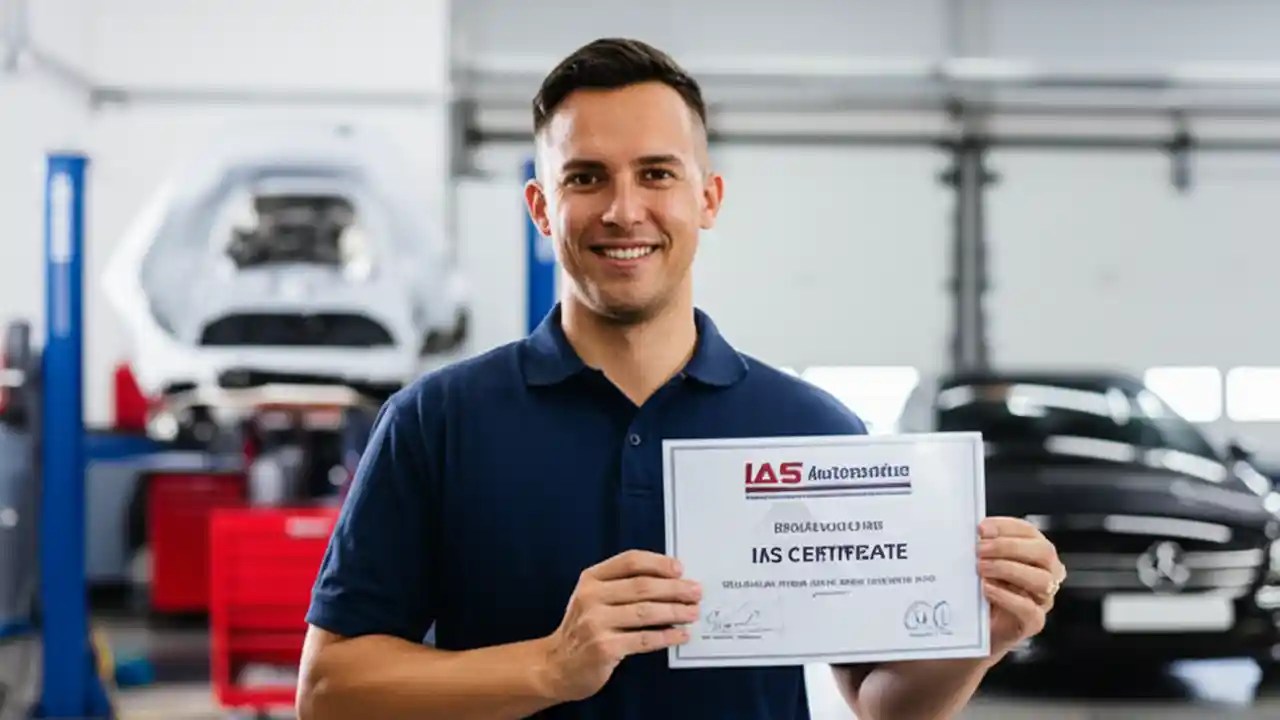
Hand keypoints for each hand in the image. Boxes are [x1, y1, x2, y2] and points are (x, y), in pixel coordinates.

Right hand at [540, 550, 701, 701]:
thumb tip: (669, 580)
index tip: (680, 569)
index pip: (630, 562)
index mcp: (590, 579)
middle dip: (675, 589)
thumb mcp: (593, 599)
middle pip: (642, 586)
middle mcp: (591, 598)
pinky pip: (643, 640)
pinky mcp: (604, 648)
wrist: (557, 666)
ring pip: (646, 612)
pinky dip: (666, 637)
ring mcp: (595, 624)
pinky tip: (679, 635)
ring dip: (675, 612)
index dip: (658, 563)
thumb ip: (621, 586)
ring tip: (692, 612)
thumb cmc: (583, 630)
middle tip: (696, 592)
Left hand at [976, 517, 1065, 657]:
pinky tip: (986, 589)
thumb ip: (979, 547)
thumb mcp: (981, 563)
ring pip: (1041, 580)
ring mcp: (1043, 599)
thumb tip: (964, 531)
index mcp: (1034, 552)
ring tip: (981, 568)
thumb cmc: (980, 589)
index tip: (981, 528)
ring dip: (1008, 569)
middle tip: (980, 549)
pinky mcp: (1034, 622)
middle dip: (1008, 547)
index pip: (1029, 532)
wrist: (975, 629)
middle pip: (1043, 552)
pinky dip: (1007, 597)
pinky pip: (1029, 609)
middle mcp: (1046, 573)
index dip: (1006, 527)